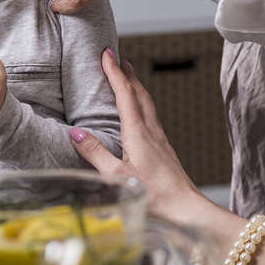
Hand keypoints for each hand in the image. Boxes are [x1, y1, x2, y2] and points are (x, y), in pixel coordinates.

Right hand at [68, 49, 214, 228]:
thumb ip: (96, 153)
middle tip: (118, 58)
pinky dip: (142, 106)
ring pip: (148, 105)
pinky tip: (139, 115)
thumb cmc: (155, 197)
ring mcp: (161, 141)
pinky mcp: (165, 151)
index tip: (107, 53)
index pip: (124, 93)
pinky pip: (151, 118)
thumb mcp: (117, 176)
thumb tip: (76, 133)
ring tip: (128, 78)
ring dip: (136, 88)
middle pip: (140, 93)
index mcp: (139, 133)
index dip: (114, 71)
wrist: (187, 210)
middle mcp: (152, 131)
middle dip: (127, 73)